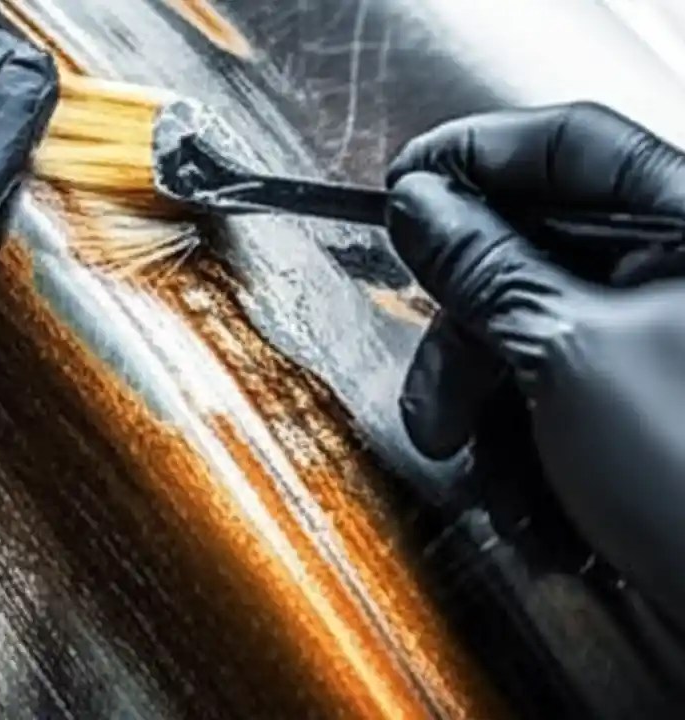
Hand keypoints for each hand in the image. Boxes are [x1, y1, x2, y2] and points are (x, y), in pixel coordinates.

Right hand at [385, 102, 684, 627]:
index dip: (472, 157)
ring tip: (499, 490)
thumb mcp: (568, 353)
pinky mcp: (656, 409)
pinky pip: (565, 402)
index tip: (400, 189)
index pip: (568, 143)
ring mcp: (671, 346)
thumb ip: (485, 266)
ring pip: (539, 340)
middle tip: (434, 406)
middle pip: (538, 256)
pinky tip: (544, 513)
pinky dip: (535, 457)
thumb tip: (422, 206)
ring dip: (494, 421)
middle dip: (468, 342)